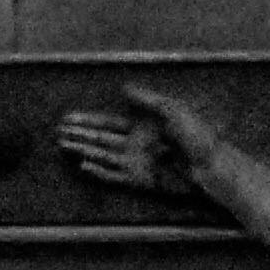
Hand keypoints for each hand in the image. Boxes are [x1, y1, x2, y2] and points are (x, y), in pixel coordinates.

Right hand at [54, 84, 197, 198]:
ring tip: (64, 146)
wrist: (211, 163)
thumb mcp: (172, 108)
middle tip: (58, 133)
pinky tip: (84, 165)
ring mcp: (137, 164)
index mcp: (142, 127)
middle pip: (101, 140)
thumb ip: (146, 100)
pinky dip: (99, 172)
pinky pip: (115, 177)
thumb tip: (124, 88)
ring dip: (83, 150)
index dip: (88, 121)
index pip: (108, 124)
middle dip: (80, 136)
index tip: (69, 118)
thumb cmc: (197, 134)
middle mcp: (136, 146)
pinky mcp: (141, 181)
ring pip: (103, 156)